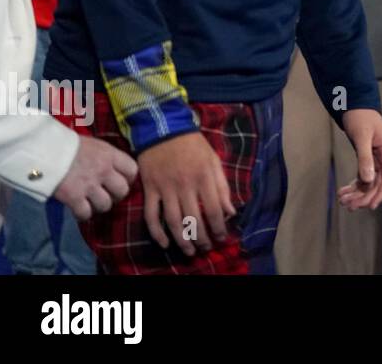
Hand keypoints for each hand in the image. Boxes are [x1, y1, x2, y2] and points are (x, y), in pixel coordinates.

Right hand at [53, 135, 137, 220]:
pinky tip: (79, 209)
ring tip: (92, 203)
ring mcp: (89, 185)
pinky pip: (85, 214)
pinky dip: (83, 214)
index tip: (121, 181)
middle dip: (116, 195)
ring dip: (99, 206)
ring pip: (106, 205)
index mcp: (110, 155)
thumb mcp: (95, 145)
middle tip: (107, 194)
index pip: (132, 170)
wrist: (44, 149)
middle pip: (122, 191)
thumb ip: (107, 157)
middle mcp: (104, 171)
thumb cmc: (69, 145)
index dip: (128, 178)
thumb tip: (115, 168)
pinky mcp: (73, 197)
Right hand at [137, 131, 235, 255]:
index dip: (218, 227)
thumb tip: (231, 212)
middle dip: (202, 238)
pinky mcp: (150, 189)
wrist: (164, 129)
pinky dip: (156, 231)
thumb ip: (222, 187)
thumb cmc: (193, 145)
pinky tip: (165, 243)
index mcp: (204, 177)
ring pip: (174, 221)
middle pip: (194, 219)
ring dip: (182, 239)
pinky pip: (151, 215)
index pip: (213, 209)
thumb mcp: (214, 161)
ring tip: (189, 251)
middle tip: (206, 248)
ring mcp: (165, 188)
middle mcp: (185, 185)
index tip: (222, 237)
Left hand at [336, 109, 381, 209]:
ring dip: (357, 193)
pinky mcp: (367, 158)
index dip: (380, 193)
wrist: (354, 105)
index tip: (370, 206)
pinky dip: (354, 185)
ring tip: (343, 201)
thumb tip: (368, 180)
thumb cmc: (360, 117)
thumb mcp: (362, 137)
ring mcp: (377, 158)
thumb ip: (365, 158)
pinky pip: (363, 176)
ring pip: (369, 182)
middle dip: (364, 195)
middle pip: (378, 182)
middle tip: (349, 206)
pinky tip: (343, 192)